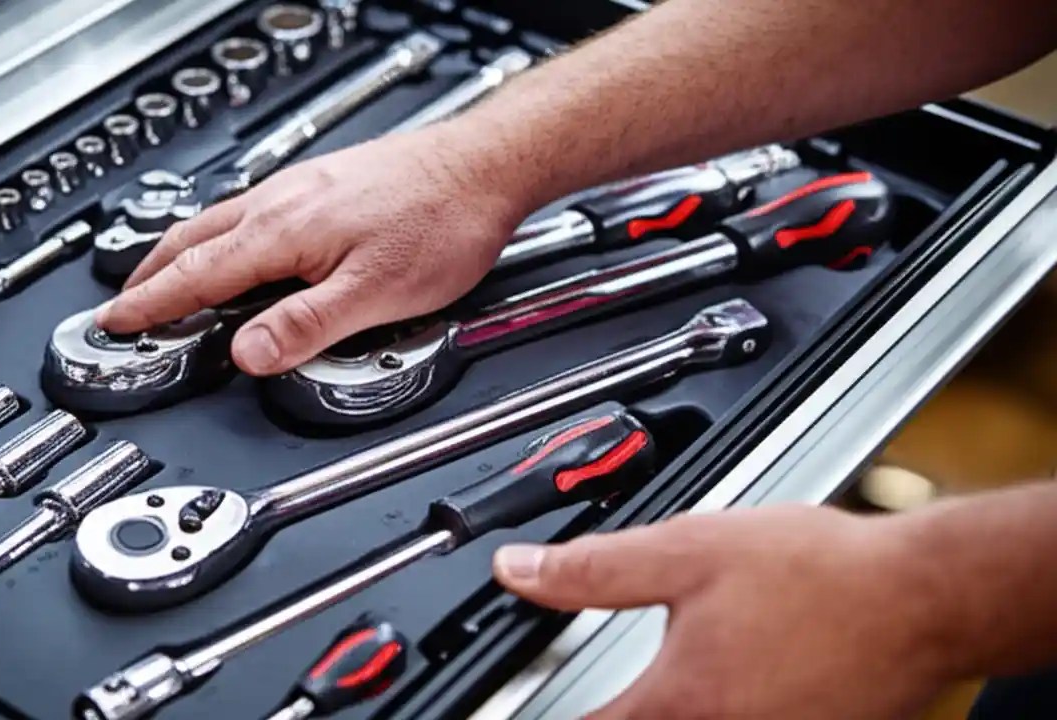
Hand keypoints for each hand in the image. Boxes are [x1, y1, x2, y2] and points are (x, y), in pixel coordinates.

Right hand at [96, 124, 531, 375]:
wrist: (484, 165)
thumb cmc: (442, 221)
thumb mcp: (375, 293)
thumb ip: (306, 326)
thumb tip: (247, 354)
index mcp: (283, 230)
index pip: (196, 274)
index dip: (151, 304)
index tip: (117, 322)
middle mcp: (283, 201)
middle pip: (193, 241)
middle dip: (150, 276)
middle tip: (124, 306)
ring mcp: (301, 188)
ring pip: (218, 222)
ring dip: (181, 255)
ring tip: (165, 280)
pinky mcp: (323, 184)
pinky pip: (247, 211)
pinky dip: (218, 238)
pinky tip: (235, 248)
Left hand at [493, 505, 959, 719]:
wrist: (923, 598)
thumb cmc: (823, 576)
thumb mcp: (688, 550)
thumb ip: (592, 569)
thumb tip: (519, 570)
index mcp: (679, 703)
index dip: (540, 712)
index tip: (521, 701)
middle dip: (608, 708)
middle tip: (596, 683)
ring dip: (660, 708)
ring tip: (680, 664)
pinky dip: (708, 708)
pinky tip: (727, 672)